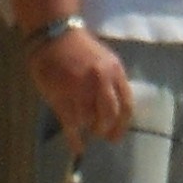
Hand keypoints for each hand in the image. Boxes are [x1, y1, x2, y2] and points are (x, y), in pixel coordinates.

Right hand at [31, 23, 133, 147]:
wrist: (55, 34)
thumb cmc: (80, 49)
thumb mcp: (104, 61)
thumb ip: (111, 83)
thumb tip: (116, 113)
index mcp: (115, 70)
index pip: (126, 105)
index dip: (122, 124)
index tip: (117, 135)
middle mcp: (101, 80)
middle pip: (109, 116)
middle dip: (106, 129)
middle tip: (101, 134)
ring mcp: (80, 88)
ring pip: (89, 120)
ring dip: (88, 127)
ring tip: (85, 128)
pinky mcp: (62, 95)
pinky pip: (71, 124)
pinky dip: (75, 140)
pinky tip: (77, 148)